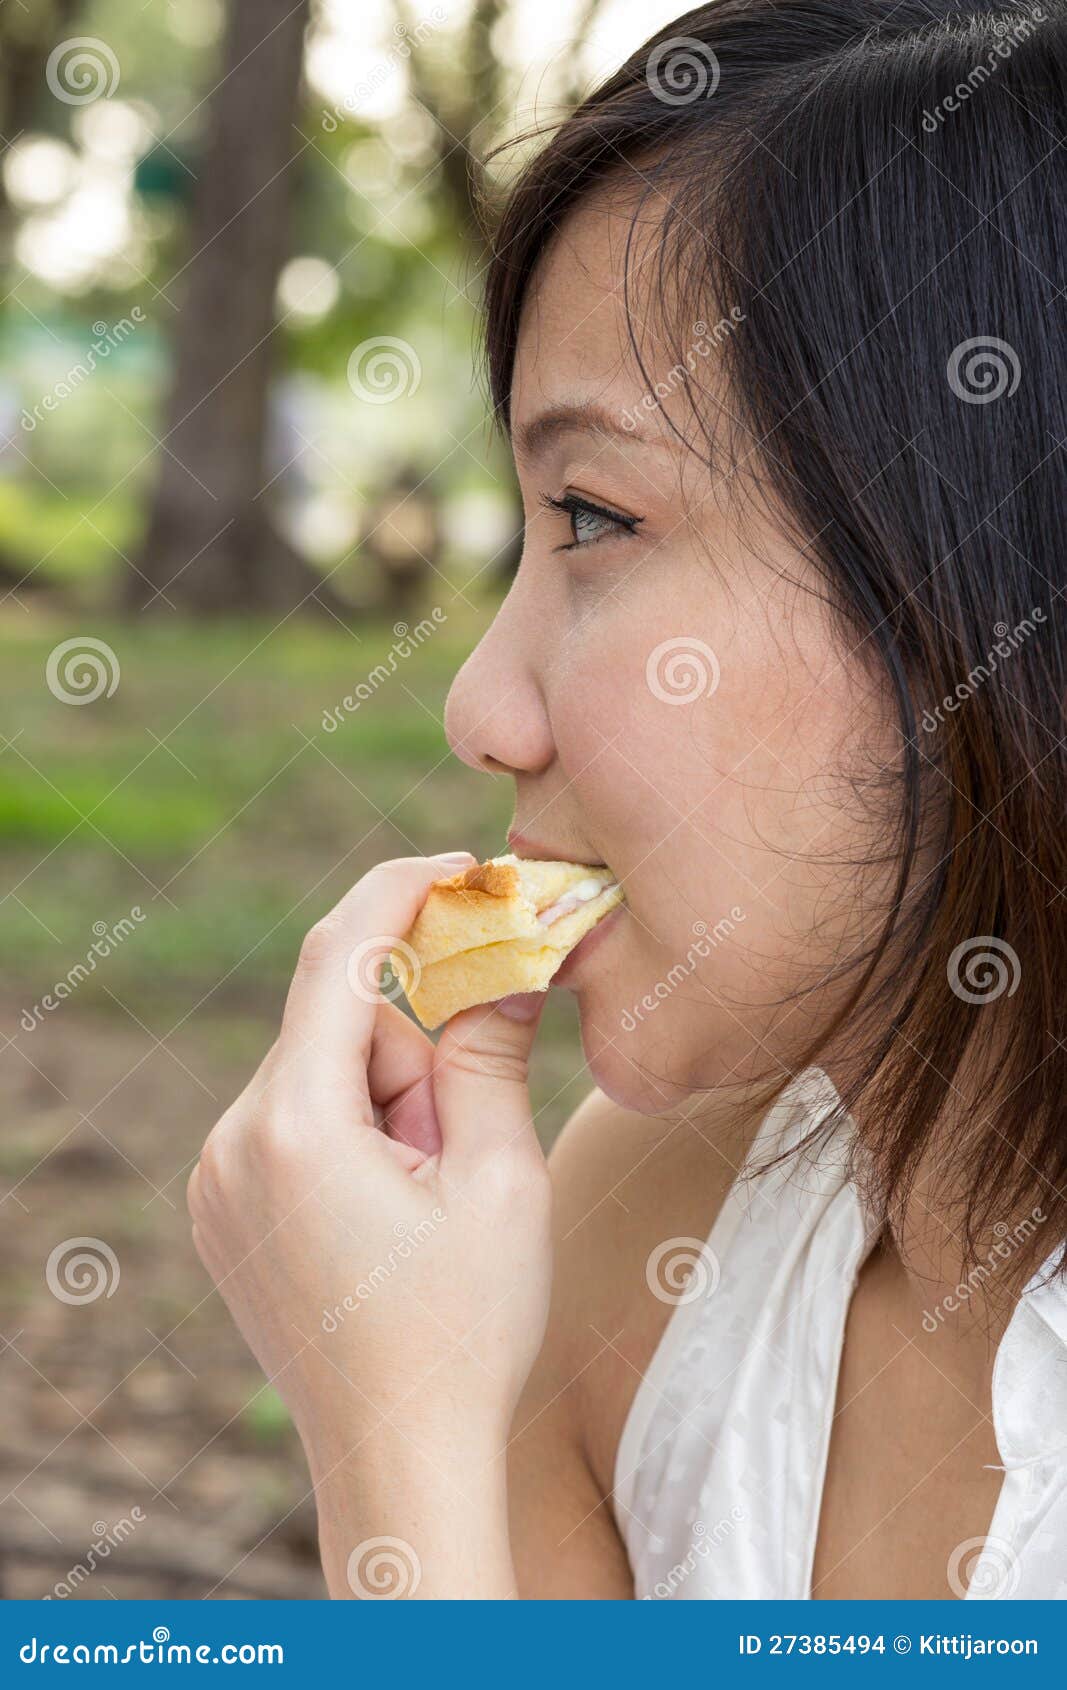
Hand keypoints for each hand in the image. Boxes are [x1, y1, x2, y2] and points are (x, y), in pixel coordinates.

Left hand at [187, 853, 552, 1595]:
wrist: (401, 1462)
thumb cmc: (466, 1331)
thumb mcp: (499, 1178)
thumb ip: (490, 1050)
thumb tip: (507, 956)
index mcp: (295, 1127)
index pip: (337, 955)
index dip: (403, 892)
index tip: (464, 867)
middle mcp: (232, 1142)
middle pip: (332, 1017)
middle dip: (416, 1030)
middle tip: (478, 1103)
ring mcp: (216, 1179)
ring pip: (316, 1068)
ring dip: (389, 1088)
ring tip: (434, 1186)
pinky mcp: (222, 1207)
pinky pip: (294, 1117)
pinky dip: (354, 1122)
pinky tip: (395, 1198)